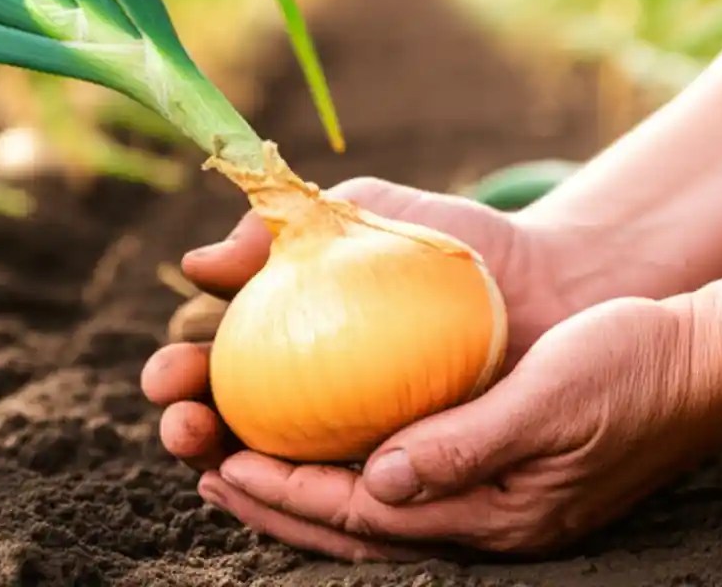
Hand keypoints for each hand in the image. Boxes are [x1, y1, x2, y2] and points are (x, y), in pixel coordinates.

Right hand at [141, 177, 607, 471]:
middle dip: (190, 434)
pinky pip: (356, 499)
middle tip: (185, 428)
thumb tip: (200, 265)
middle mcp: (309, 393)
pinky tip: (297, 503)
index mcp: (286, 334)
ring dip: (240, 479)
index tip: (170, 377)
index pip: (214, 363)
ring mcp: (356, 437)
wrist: (550, 283)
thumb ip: (286, 227)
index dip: (179, 375)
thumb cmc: (450, 244)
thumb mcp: (366, 216)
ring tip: (220, 473)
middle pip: (230, 425)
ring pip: (281, 472)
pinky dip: (318, 505)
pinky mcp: (411, 474)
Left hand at [197, 295, 721, 558]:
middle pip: (354, 527)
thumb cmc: (633, 369)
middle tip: (207, 474)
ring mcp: (489, 502)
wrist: (702, 362)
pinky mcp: (493, 475)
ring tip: (238, 468)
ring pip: (370, 514)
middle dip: (277, 506)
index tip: (225, 465)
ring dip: (301, 494)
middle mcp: (483, 518)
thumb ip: (469, 442)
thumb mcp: (555, 398)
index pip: (366, 514)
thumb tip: (380, 478)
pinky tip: (319, 447)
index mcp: (495, 511)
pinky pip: (400, 486)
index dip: (290, 492)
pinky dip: (345, 475)